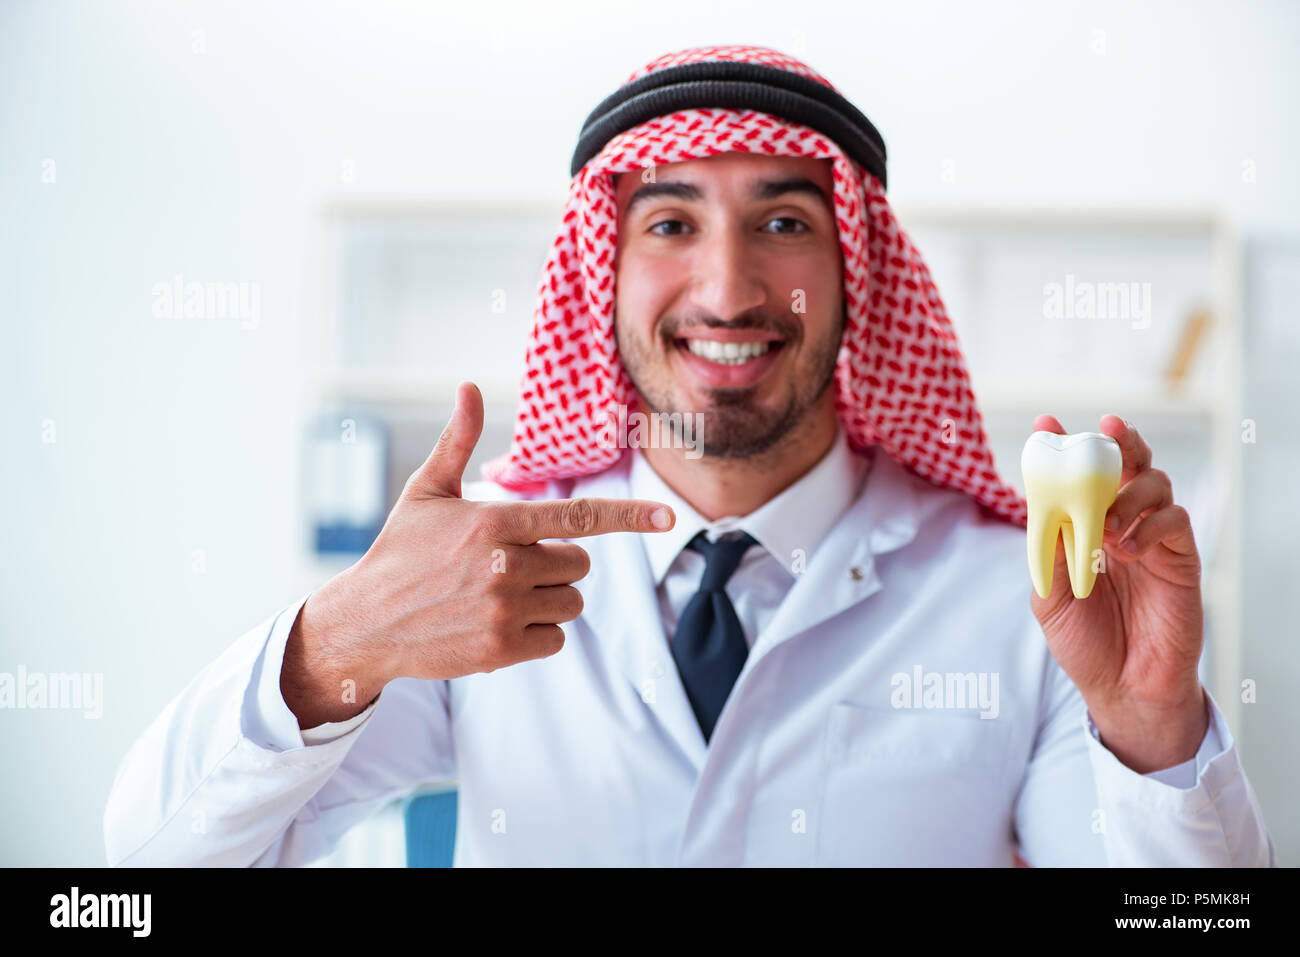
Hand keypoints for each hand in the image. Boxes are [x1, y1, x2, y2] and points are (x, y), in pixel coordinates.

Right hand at [281, 381, 675, 727]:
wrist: (364, 623)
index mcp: (494, 519)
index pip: (578, 515)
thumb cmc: (399, 551)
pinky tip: (496, 624)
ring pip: (571, 603)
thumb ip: (458, 441)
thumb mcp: (425, 491)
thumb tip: (469, 387)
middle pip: (580, 565)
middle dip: (556, 565)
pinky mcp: (501, 649)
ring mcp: (504, 610)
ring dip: (547, 600)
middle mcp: (505, 564)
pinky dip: (536, 634)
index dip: (629, 515)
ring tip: (498, 596)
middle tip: (510, 567)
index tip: (668, 516)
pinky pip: (555, 639)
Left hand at [1028, 413, 1207, 773]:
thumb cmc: (1085, 643)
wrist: (1122, 689)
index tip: (1045, 422)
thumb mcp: (1050, 598)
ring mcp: (1153, 539)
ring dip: (1130, 493)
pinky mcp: (1181, 559)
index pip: (1076, 478)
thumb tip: (1042, 508)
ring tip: (1107, 525)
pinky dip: (1150, 525)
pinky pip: (1174, 522)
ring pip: (1155, 484)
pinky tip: (1128, 548)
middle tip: (1104, 429)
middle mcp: (1120, 525)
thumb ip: (1047, 554)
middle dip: (1116, 441)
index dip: (1063, 446)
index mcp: (1084, 529)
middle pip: (1127, 464)